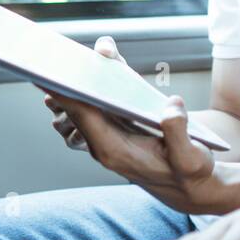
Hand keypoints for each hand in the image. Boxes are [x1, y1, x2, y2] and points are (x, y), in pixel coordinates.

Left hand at [41, 38, 217, 212]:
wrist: (191, 187)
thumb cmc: (190, 174)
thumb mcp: (192, 159)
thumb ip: (179, 133)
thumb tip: (171, 106)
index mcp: (115, 152)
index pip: (83, 118)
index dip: (65, 94)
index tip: (46, 73)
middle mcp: (104, 143)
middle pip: (78, 106)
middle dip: (72, 78)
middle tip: (66, 52)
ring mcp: (108, 134)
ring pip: (87, 100)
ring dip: (88, 76)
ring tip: (100, 51)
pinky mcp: (118, 126)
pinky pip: (101, 99)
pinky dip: (102, 79)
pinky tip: (110, 59)